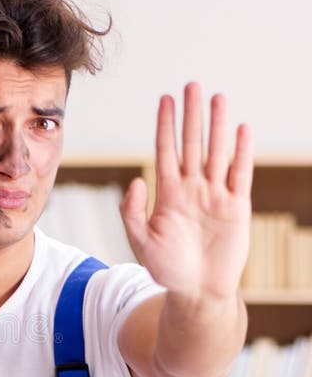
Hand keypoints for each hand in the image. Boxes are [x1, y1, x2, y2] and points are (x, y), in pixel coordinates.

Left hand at [120, 82, 252, 300]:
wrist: (197, 291)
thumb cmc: (167, 268)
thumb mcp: (141, 242)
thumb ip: (133, 212)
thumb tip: (136, 180)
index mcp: (169, 194)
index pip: (166, 151)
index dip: (166, 126)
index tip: (164, 100)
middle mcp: (192, 189)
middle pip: (193, 144)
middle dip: (191, 116)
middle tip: (192, 85)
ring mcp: (215, 196)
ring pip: (217, 153)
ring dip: (218, 126)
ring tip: (218, 98)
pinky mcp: (236, 208)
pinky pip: (240, 175)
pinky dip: (241, 153)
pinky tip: (241, 130)